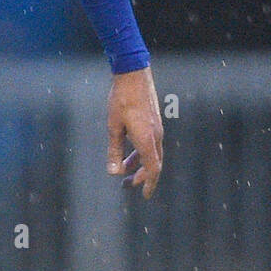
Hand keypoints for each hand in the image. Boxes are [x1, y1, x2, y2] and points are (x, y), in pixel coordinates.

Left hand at [106, 66, 161, 198]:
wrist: (133, 75)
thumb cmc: (121, 100)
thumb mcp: (113, 127)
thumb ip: (114, 151)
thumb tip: (114, 172)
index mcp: (147, 139)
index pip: (153, 169)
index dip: (149, 183)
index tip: (145, 195)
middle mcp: (156, 135)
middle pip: (154, 163)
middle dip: (142, 177)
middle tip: (127, 185)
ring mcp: (156, 128)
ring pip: (151, 153)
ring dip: (139, 164)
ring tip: (124, 170)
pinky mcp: (153, 121)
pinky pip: (150, 143)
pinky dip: (140, 152)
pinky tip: (128, 151)